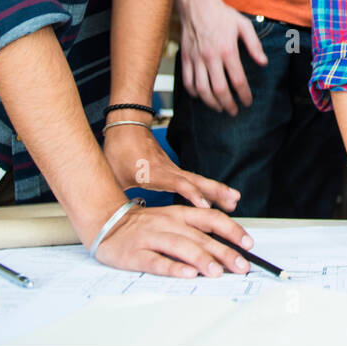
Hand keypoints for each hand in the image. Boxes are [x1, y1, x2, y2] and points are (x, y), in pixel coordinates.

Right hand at [93, 202, 254, 277]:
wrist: (107, 222)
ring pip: (181, 247)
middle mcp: (168, 223)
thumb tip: (226, 247)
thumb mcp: (173, 220)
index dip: (232, 230)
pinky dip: (173, 268)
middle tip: (242, 266)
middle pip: (201, 237)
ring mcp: (152, 238)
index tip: (248, 244)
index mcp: (180, 214)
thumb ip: (196, 230)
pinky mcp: (136, 254)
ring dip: (201, 259)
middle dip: (224, 252)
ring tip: (218, 271)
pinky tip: (187, 275)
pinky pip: (156, 261)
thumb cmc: (145, 225)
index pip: (212, 219)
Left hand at [103, 123, 239, 211]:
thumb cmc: (119, 150)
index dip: (192, 194)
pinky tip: (219, 195)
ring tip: (235, 199)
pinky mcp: (174, 169)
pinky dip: (208, 188)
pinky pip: (195, 180)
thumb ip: (114, 197)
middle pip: (197, 181)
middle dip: (216, 192)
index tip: (205, 206)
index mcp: (153, 172)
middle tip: (233, 202)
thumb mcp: (112, 175)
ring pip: (199, 180)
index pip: (177, 183)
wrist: (127, 127)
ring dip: (218, 190)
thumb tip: (112, 218)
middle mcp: (168, 170)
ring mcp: (173, 169)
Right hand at [177, 0, 267, 114]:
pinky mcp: (186, 58)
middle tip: (234, 111)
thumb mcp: (243, 25)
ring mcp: (196, 59)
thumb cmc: (221, 14)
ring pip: (202, 89)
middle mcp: (211, 57)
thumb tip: (263, 62)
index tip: (248, 102)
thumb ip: (254, 45)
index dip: (244, 95)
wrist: (196, 4)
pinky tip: (201, 96)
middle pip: (219, 90)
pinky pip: (187, 82)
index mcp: (228, 50)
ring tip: (219, 108)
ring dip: (211, 103)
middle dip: (228, 105)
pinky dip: (194, 93)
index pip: (238, 80)